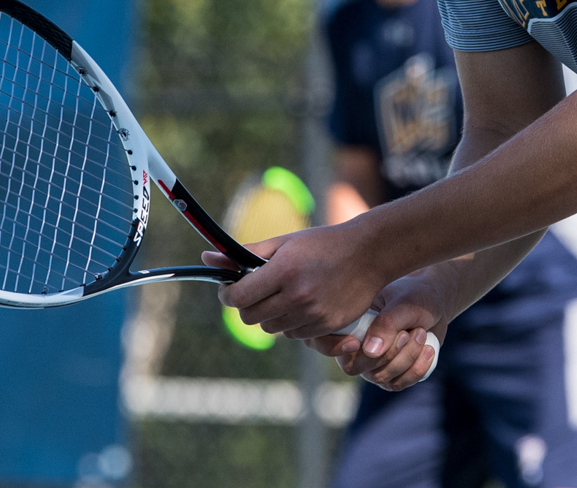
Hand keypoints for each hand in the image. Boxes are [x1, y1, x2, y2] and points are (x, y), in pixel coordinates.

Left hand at [204, 222, 389, 338]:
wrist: (369, 253)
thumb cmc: (323, 243)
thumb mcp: (284, 242)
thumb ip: (246, 253)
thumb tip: (206, 257)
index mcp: (284, 271)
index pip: (238, 297)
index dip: (228, 294)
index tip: (230, 288)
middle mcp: (297, 296)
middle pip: (251, 318)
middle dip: (247, 305)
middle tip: (256, 291)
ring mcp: (313, 314)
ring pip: (271, 328)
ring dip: (270, 314)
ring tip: (283, 294)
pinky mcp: (327, 326)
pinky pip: (294, 334)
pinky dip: (291, 322)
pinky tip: (303, 303)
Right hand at [309, 274, 447, 391]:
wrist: (434, 303)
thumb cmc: (413, 295)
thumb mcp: (402, 305)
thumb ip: (386, 324)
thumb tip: (370, 351)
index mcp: (347, 323)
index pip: (323, 343)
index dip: (333, 347)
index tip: (359, 340)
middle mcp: (354, 347)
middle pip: (354, 367)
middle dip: (387, 353)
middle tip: (407, 332)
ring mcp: (372, 365)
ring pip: (380, 377)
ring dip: (406, 358)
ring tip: (421, 333)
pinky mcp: (391, 375)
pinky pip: (398, 384)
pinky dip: (416, 369)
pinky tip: (428, 350)